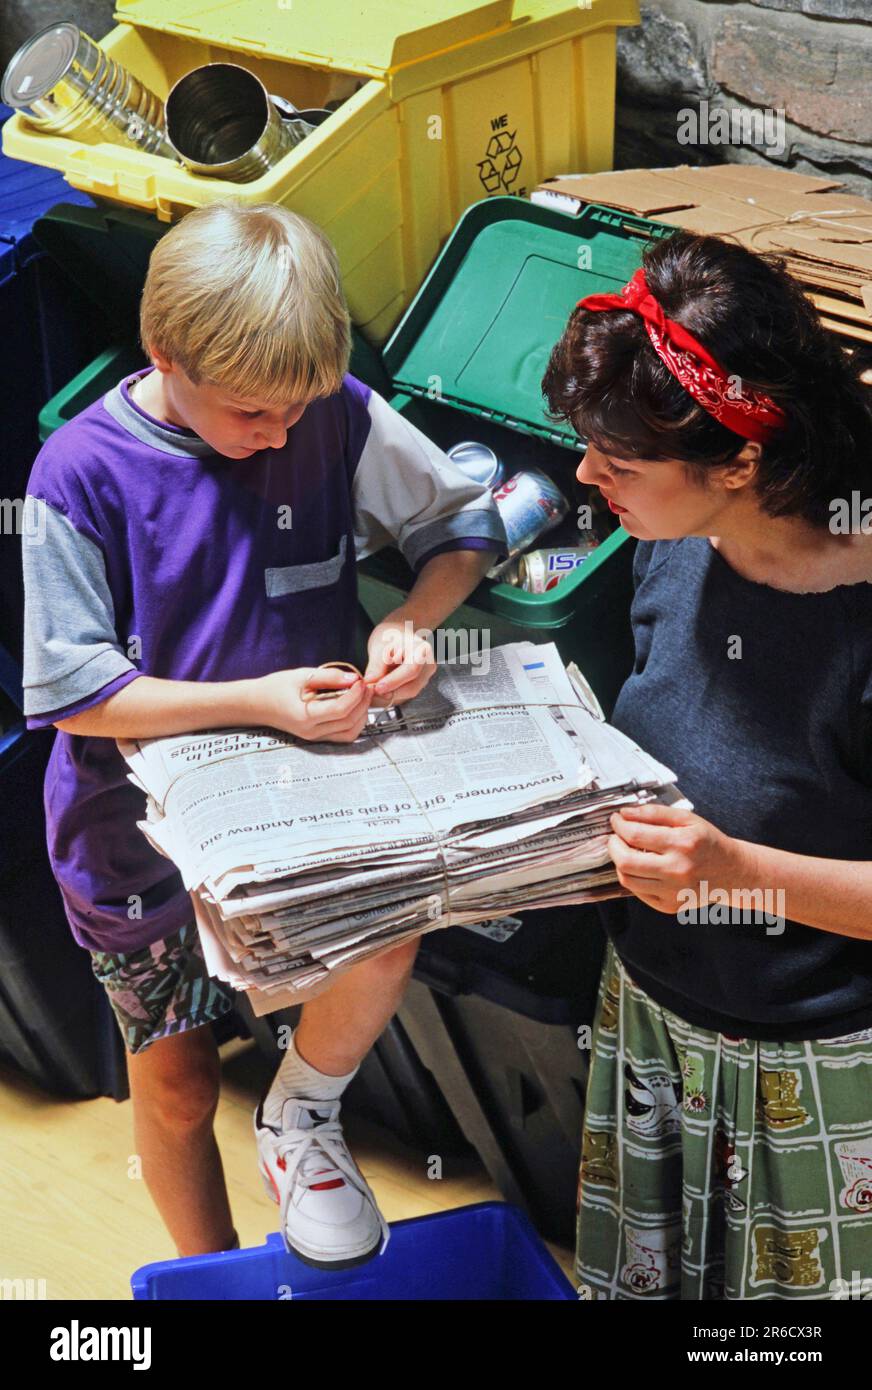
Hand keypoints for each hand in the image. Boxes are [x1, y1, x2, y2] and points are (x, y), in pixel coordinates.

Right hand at [253, 666, 371, 742]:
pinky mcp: (318, 737)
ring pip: (350, 732)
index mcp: (305, 716)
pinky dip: (355, 722)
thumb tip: (353, 678)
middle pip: (349, 722)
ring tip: (363, 695)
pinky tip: (356, 706)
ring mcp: (315, 737)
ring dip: (362, 714)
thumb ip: (328, 677)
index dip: (355, 695)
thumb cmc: (277, 687)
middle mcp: (311, 731)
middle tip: (366, 686)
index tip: (361, 681)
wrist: (258, 704)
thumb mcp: (301, 675)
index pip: (340, 710)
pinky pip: (344, 735)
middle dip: (363, 703)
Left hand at [364, 617, 435, 706]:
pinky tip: (381, 689)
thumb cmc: (389, 637)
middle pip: (412, 687)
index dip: (394, 681)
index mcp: (422, 649)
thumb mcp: (379, 646)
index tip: (377, 688)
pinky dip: (392, 693)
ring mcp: (426, 676)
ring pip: (408, 693)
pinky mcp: (420, 684)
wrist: (397, 635)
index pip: (411, 670)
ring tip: (373, 689)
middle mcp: (428, 664)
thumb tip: (369, 684)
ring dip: (389, 694)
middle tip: (370, 692)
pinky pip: (406, 694)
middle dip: (390, 692)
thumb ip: (376, 666)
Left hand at [607, 802, 755, 914]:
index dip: (619, 825)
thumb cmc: (708, 843)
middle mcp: (677, 870)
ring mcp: (672, 892)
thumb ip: (655, 813)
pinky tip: (640, 867)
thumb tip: (625, 813)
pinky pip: (637, 892)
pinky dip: (632, 877)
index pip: (635, 835)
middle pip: (625, 860)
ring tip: (626, 851)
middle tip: (615, 836)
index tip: (617, 819)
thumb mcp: (687, 819)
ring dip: (619, 862)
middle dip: (613, 845)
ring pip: (627, 879)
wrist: (732, 873)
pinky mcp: (669, 906)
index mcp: (682, 844)